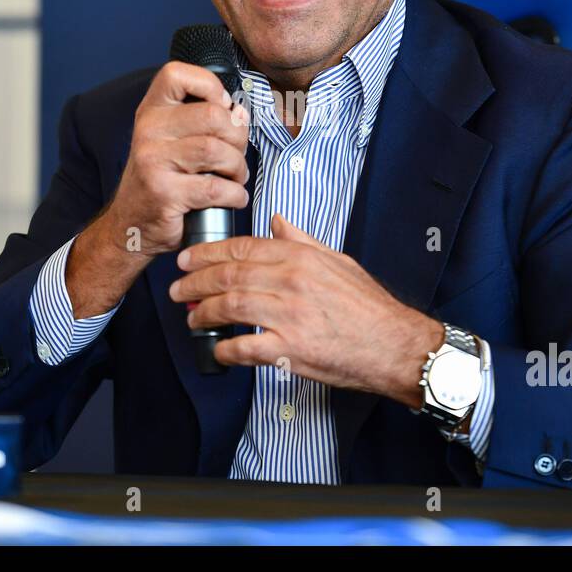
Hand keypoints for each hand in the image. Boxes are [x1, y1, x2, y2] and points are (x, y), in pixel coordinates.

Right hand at [66, 62, 249, 315]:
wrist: (132, 225)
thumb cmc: (162, 178)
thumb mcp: (173, 141)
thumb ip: (204, 122)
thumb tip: (240, 114)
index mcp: (151, 111)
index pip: (176, 74)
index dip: (209, 85)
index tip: (222, 107)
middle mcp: (148, 130)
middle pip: (212, 115)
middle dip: (237, 137)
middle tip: (236, 154)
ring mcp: (153, 161)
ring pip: (216, 150)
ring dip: (238, 168)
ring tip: (236, 177)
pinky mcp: (164, 193)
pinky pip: (215, 187)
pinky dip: (235, 194)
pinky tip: (233, 197)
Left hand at [169, 213, 444, 406]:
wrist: (394, 344)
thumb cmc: (368, 306)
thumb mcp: (337, 261)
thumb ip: (302, 241)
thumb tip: (278, 221)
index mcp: (300, 258)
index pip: (242, 249)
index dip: (208, 253)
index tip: (187, 259)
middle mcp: (291, 282)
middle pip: (229, 276)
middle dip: (195, 282)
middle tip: (178, 290)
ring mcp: (290, 316)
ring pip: (231, 307)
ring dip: (204, 313)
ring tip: (192, 318)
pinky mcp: (291, 349)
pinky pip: (246, 347)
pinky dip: (226, 349)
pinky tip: (218, 350)